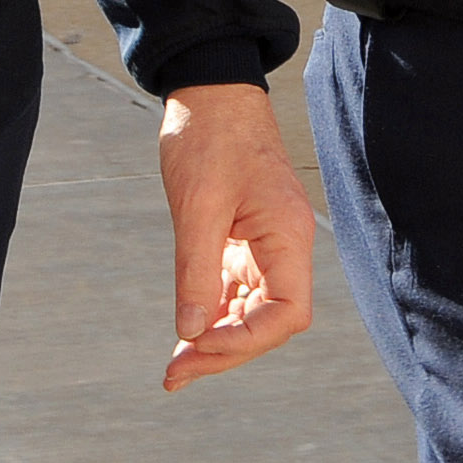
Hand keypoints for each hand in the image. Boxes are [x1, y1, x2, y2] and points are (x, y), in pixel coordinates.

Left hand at [157, 83, 316, 390]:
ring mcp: (266, 244)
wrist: (210, 89)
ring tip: (176, 365)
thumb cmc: (208, 136)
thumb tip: (190, 332)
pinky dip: (213, 314)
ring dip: (217, 339)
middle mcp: (284, 246)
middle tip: (175, 373)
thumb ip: (196, 271)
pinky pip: (235, 290)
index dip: (247, 341)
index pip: (287, 313)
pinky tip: (186, 332)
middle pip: (269, 320)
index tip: (197, 347)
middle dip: (226, 351)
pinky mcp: (244, 239)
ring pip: (251, 310)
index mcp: (287, 236)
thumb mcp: (197, 204)